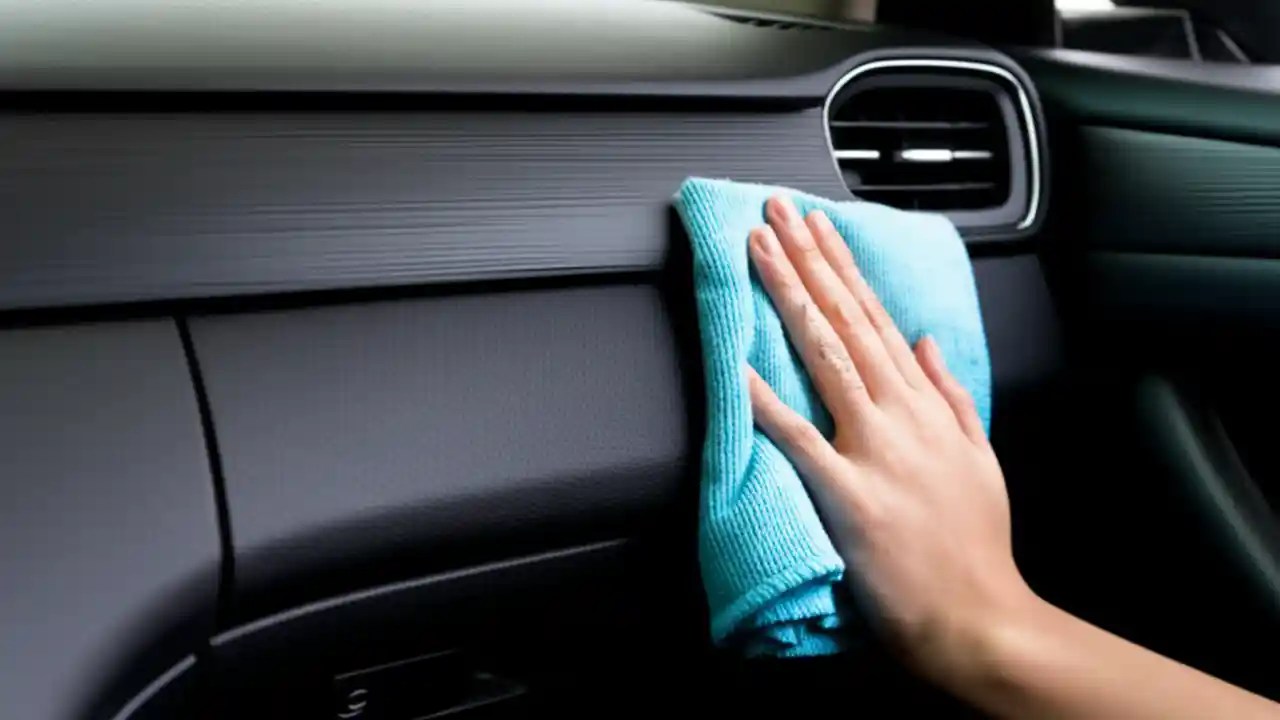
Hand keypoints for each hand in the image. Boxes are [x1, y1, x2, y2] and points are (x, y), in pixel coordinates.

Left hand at [746, 196, 1033, 684]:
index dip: (840, 267)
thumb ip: (952, 393)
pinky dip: (767, 401)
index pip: (875, 318)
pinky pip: (799, 439)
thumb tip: (924, 341)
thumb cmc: (974, 545)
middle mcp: (900, 416)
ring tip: (759, 254)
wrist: (977, 616)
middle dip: (807, 260)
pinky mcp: (848, 495)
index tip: (815, 227)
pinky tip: (738, 364)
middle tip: (774, 213)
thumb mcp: (978, 456)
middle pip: (845, 322)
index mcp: (926, 406)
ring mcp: (874, 451)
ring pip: (825, 357)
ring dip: (789, 299)